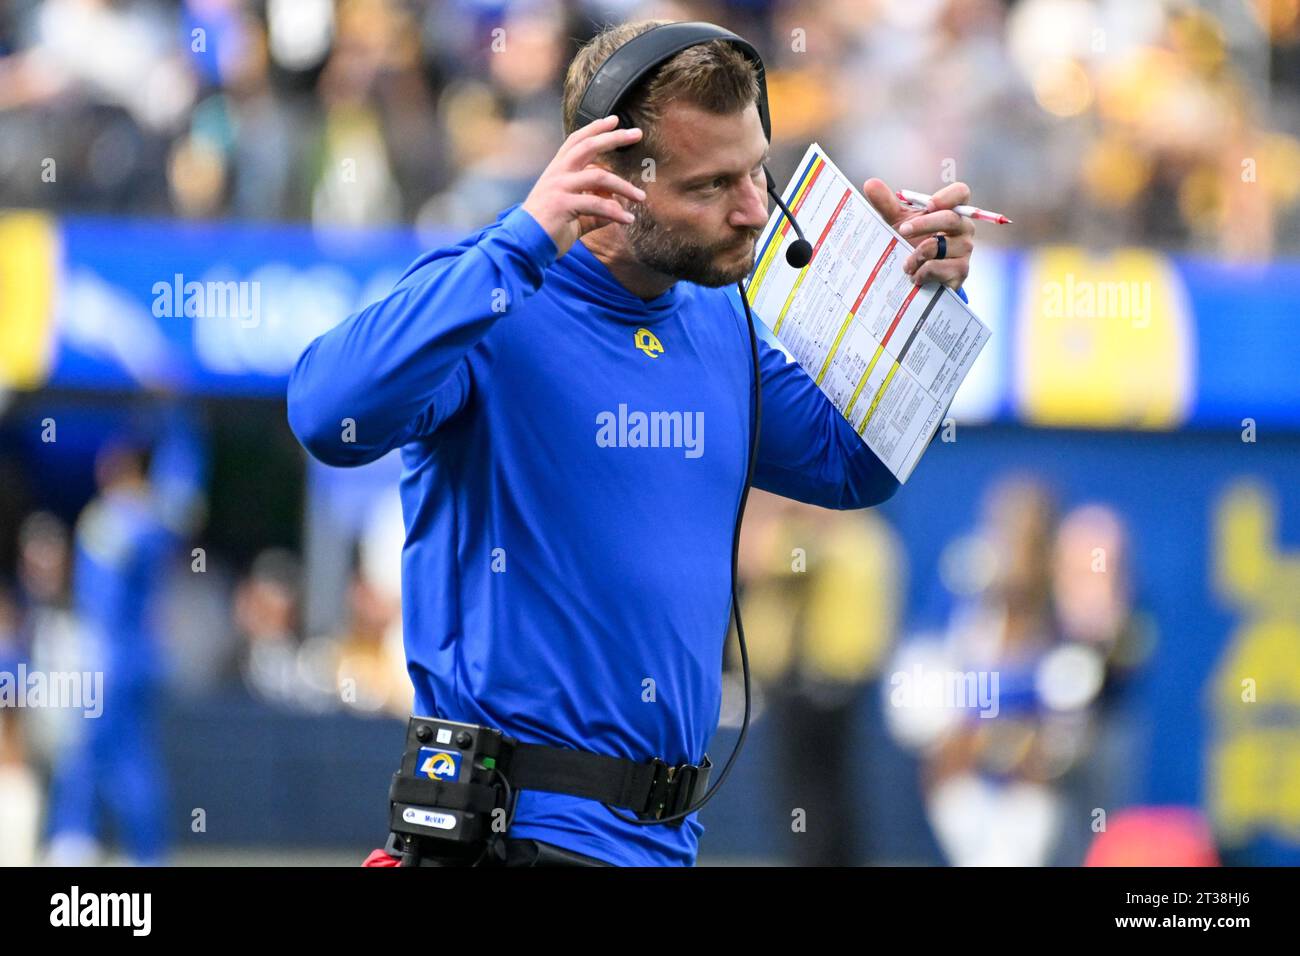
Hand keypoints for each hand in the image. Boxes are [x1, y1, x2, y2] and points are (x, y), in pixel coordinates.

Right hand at [521, 115, 646, 256]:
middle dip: (614, 138)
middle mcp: (557, 173)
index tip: (614, 120)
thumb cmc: (547, 228)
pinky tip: (628, 220)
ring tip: (641, 197)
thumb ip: (595, 207)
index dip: (595, 128)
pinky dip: (615, 213)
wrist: (524, 244)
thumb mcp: (574, 213)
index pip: (576, 141)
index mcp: (557, 171)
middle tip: (637, 133)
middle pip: (589, 147)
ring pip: (599, 176)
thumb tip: (618, 207)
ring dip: (624, 186)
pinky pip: (597, 205)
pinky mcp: (563, 204)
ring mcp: (559, 187)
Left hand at [863, 178, 974, 290]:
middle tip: (902, 231)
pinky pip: (940, 268)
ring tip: (906, 265)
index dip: (947, 197)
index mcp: (951, 210)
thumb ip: (887, 204)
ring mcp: (964, 250)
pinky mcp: (960, 271)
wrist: (916, 276)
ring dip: (916, 256)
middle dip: (923, 224)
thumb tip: (870, 184)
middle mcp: (963, 227)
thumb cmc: (911, 243)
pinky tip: (915, 277)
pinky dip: (922, 273)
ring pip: (941, 247)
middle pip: (950, 219)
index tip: (928, 205)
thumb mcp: (898, 223)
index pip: (961, 192)